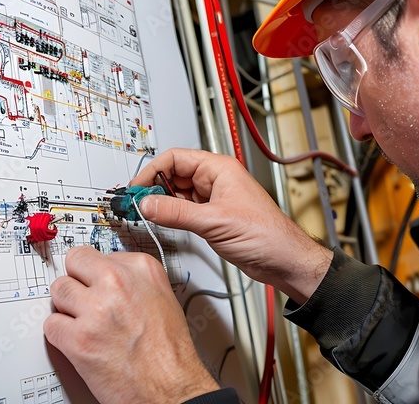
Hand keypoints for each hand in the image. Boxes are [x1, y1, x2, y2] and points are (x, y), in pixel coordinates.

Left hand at [44, 246, 218, 402]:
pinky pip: (51, 324)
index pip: (95, 253)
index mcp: (141, 269)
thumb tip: (106, 273)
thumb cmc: (170, 352)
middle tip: (83, 299)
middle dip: (76, 282)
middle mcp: (118, 283)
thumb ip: (133, 280)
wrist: (172, 389)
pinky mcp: (78, 339)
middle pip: (73, 263)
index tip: (91, 280)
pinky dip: (60, 335)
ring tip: (83, 322)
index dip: (92, 272)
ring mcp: (96, 310)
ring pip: (57, 291)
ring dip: (66, 308)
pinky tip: (79, 341)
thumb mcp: (162, 298)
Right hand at [133, 148, 332, 303]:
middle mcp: (215, 180)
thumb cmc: (265, 234)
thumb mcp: (213, 221)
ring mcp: (213, 199)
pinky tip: (162, 222)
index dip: (152, 171)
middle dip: (153, 187)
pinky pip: (184, 210)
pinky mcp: (212, 217)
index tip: (135, 187)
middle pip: (173, 175)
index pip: (176, 158)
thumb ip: (176, 213)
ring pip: (177, 193)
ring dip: (161, 203)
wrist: (282, 259)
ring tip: (145, 214)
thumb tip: (147, 204)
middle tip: (136, 203)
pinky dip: (171, 215)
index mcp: (219, 169)